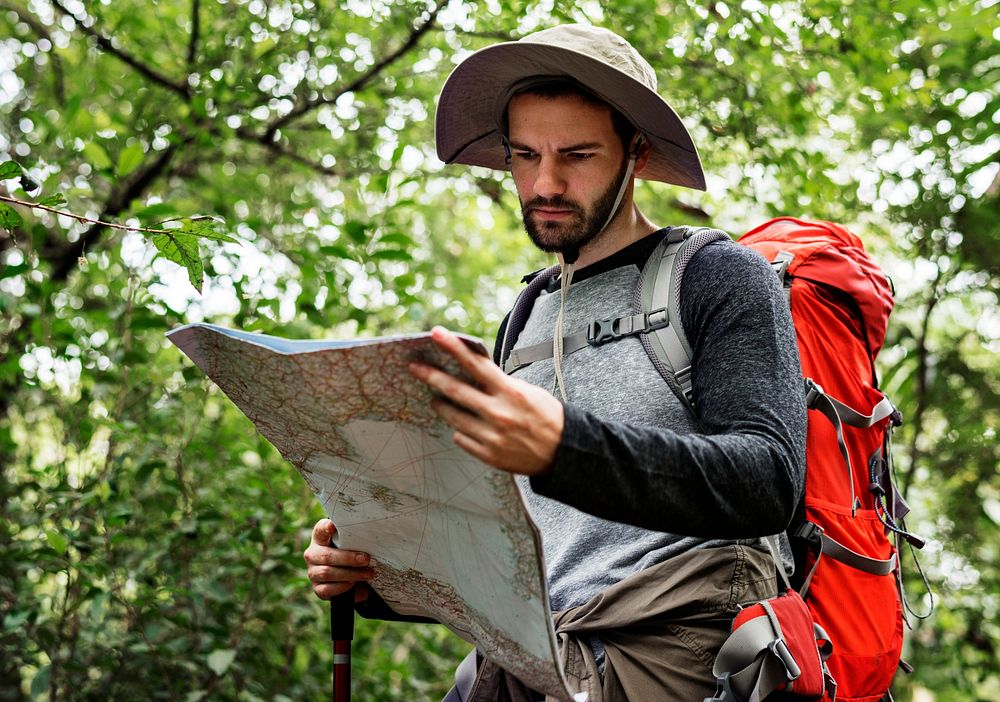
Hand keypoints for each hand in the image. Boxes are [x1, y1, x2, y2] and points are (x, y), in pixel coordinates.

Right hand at [303, 518, 372, 601]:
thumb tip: (372, 539)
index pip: (320, 530)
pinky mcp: (317, 588)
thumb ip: (354, 539)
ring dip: (350, 574)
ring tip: (367, 574)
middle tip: (366, 559)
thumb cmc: (348, 551)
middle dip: (349, 558)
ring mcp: (313, 572)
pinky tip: (354, 583)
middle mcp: (312, 554)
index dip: (325, 528)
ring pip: (327, 573)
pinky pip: (327, 589)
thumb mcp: (349, 542)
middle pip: (327, 556)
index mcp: (319, 538)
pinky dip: (342, 587)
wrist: (343, 571)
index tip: (333, 526)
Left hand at [408, 326, 563, 476]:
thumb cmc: (547, 417)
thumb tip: (472, 371)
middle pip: (455, 390)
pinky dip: (460, 430)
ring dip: (442, 404)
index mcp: (510, 392)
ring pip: (453, 416)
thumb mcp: (527, 391)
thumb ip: (499, 383)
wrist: (563, 453)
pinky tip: (467, 426)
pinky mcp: (488, 455)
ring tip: (437, 398)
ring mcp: (491, 436)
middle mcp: (498, 413)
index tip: (436, 333)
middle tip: (414, 367)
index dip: (454, 347)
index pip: (475, 364)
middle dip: (431, 376)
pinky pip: (461, 438)